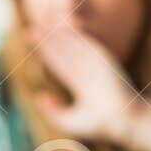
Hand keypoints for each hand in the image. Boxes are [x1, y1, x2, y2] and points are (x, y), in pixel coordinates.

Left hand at [30, 25, 143, 144]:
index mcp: (82, 84)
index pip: (60, 66)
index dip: (46, 54)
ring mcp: (94, 63)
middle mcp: (87, 71)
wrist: (122, 120)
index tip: (33, 49)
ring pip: (71, 45)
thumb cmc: (99, 125)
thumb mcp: (68, 122)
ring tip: (38, 25)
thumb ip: (52, 111)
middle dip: (47, 42)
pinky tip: (56, 26)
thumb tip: (39, 96)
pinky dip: (70, 33)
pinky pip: (83, 42)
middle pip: (64, 52)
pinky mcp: (101, 57)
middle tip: (29, 31)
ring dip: (55, 34)